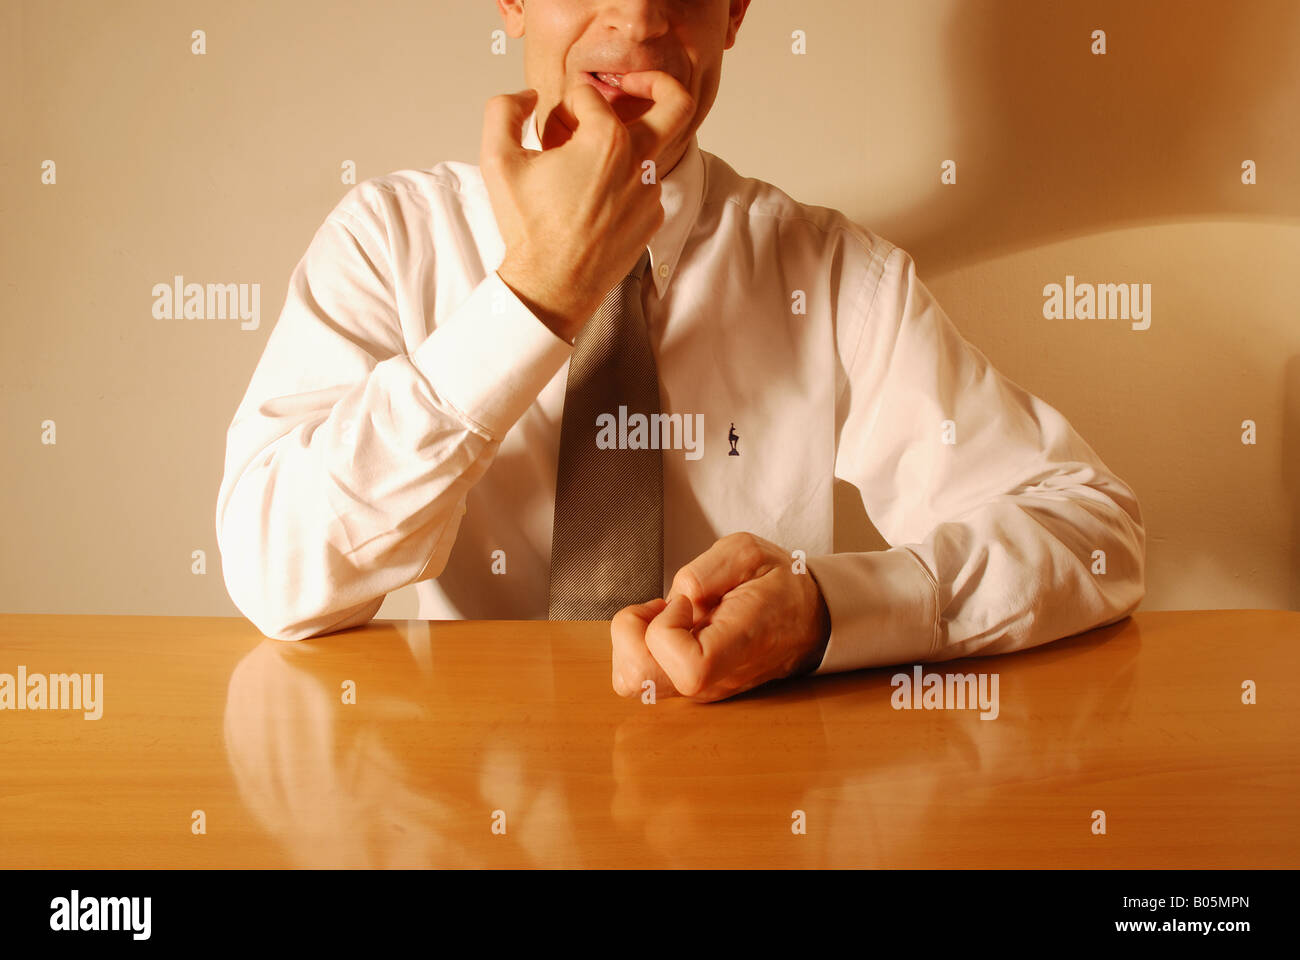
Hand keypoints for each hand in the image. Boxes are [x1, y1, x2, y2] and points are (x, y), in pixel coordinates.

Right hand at [480, 73, 695, 342]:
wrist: (552, 286)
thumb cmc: (528, 228)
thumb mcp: (497, 159)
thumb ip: (504, 109)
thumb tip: (527, 97)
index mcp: (608, 140)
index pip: (589, 94)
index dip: (563, 107)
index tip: (551, 132)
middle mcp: (639, 163)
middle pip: (675, 103)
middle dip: (655, 82)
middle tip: (628, 87)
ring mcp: (651, 193)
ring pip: (645, 151)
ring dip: (617, 150)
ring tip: (580, 175)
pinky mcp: (652, 218)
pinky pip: (642, 187)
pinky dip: (620, 185)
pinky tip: (590, 204)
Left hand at [610, 532, 831, 702]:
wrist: (806, 619)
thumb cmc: (779, 585)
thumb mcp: (750, 553)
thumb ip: (707, 569)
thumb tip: (677, 597)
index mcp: (737, 647)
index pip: (687, 669)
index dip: (668, 630)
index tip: (685, 602)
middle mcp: (713, 679)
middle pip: (640, 680)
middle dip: (632, 632)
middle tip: (662, 606)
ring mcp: (698, 687)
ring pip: (632, 681)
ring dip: (632, 640)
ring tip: (664, 614)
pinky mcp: (686, 685)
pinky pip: (642, 675)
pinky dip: (639, 646)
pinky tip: (667, 624)